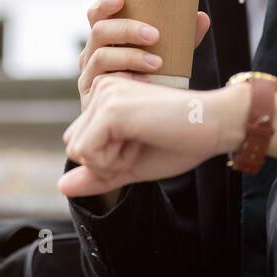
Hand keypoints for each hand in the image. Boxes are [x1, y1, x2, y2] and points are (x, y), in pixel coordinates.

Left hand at [58, 75, 247, 197]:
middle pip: (75, 148)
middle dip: (107, 161)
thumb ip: (97, 175)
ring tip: (143, 138)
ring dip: (112, 161)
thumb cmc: (180, 142)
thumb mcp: (131, 165)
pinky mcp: (110, 109)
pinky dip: (114, 161)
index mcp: (104, 97)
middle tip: (142, 143)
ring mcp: (104, 96)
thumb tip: (61, 187)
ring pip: (79, 152)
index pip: (79, 145)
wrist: (215, 126)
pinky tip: (141, 139)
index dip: (108, 159)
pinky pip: (88, 154)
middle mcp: (100, 89)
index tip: (140, 143)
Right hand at [76, 0, 211, 111]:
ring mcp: (89, 78)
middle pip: (99, 32)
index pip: (96, 15)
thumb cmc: (154, 84)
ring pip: (101, 57)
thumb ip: (181, 40)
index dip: (104, 4)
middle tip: (155, 35)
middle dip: (127, 29)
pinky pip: (102, 86)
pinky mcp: (91, 101)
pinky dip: (125, 81)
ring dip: (130, 56)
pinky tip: (143, 84)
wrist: (143, 125)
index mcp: (105, 40)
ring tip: (157, 63)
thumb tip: (201, 17)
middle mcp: (92, 55)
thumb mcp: (167, 59)